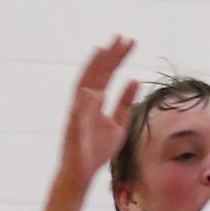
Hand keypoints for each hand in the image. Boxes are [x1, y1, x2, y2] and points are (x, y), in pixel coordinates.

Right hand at [57, 37, 140, 199]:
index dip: (117, 56)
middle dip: (110, 55)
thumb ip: (125, 102)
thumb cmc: (96, 149)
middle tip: (123, 37)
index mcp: (95, 99)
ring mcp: (78, 111)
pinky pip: (78, 109)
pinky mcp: (73, 126)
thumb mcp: (119, 123)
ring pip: (85, 83)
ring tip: (104, 49)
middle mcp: (85, 101)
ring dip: (94, 68)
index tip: (128, 40)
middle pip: (98, 72)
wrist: (81, 173)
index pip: (107, 73)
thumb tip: (136, 80)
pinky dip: (84, 95)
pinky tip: (92, 83)